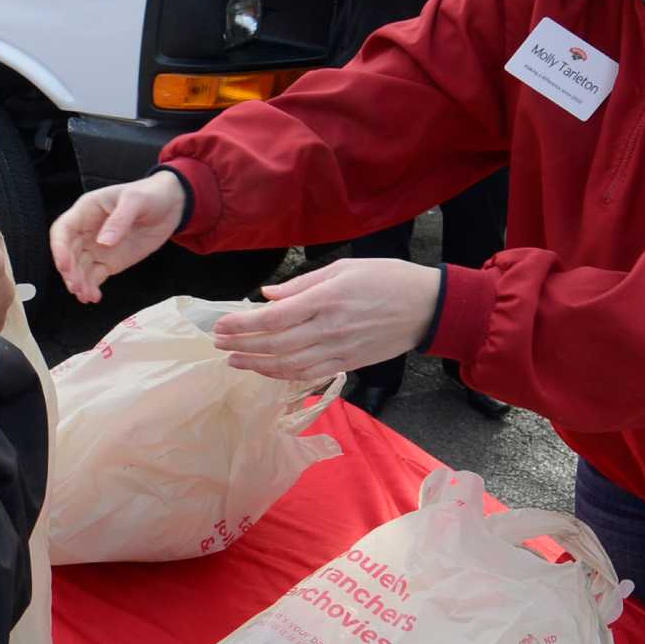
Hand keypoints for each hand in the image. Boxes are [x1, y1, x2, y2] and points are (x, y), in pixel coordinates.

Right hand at [49, 170, 185, 302]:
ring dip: (79, 283)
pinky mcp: (109, 262)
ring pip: (79, 268)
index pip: (63, 230)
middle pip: (68, 253)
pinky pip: (94, 277)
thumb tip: (103, 242)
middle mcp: (86, 231)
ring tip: (85, 295)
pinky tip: (93, 296)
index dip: (59, 247)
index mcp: (86, 210)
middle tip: (76, 285)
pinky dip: (91, 287)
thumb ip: (119, 220)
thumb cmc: (149, 194)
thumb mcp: (135, 200)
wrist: (170, 206)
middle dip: (69, 271)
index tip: (64, 264)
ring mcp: (97, 248)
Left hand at [209, 258, 442, 381]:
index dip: (242, 324)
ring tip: (233, 360)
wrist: (427, 308)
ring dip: (256, 365)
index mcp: (326, 299)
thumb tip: (268, 296)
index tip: (221, 323)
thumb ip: (302, 283)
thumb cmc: (387, 278)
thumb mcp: (344, 267)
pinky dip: (281, 375)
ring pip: (288, 366)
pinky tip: (265, 370)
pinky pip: (308, 375)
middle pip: (275, 345)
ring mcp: (338, 350)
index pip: (273, 318)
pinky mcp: (347, 364)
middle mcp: (329, 329)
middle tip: (218, 343)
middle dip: (242, 345)